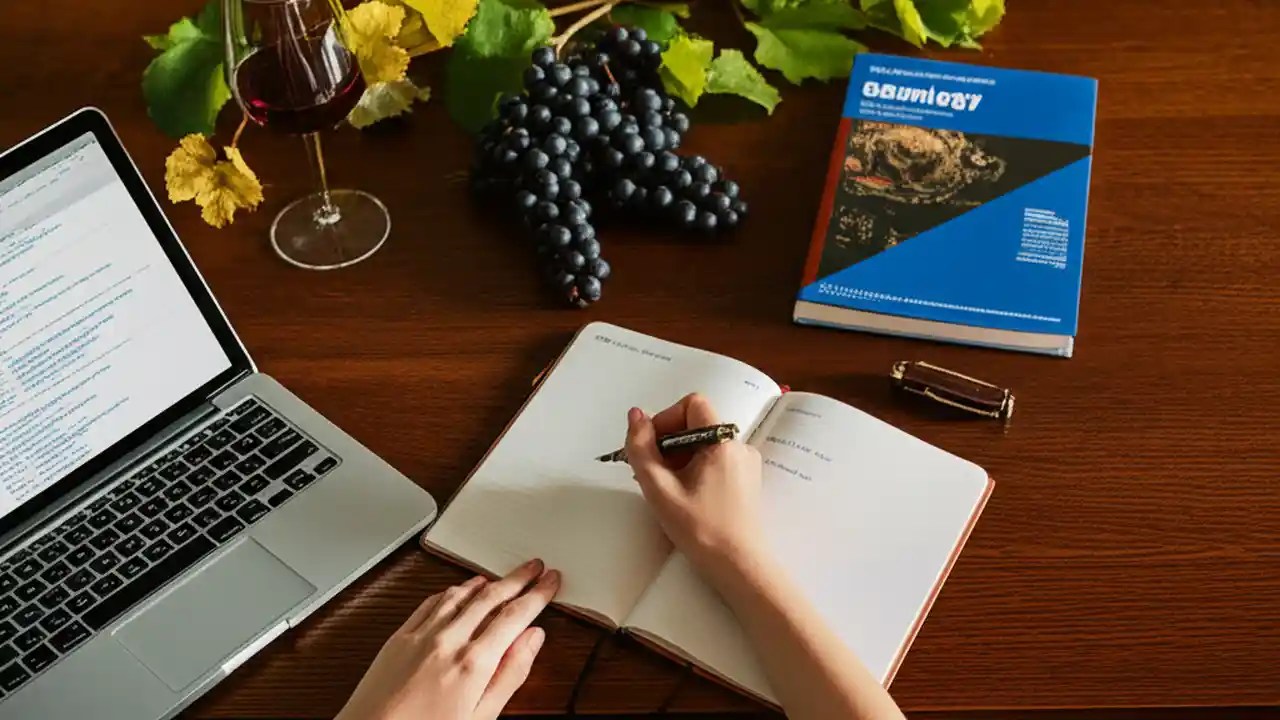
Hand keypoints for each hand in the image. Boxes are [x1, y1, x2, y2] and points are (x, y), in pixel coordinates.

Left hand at [337, 560, 560, 719]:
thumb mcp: (481, 716)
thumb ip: (510, 675)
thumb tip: (532, 640)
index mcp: (474, 662)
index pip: (516, 615)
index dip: (538, 594)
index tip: (550, 581)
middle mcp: (448, 640)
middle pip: (492, 597)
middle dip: (518, 579)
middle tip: (534, 568)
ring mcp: (422, 635)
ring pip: (461, 594)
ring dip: (486, 581)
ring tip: (502, 577)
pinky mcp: (400, 637)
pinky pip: (431, 602)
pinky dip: (451, 591)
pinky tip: (457, 590)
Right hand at [625, 394, 765, 574]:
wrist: (739, 567)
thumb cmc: (700, 530)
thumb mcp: (660, 490)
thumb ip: (642, 449)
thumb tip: (636, 415)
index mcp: (722, 442)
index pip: (691, 404)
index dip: (667, 420)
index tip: (653, 449)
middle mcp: (739, 446)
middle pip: (696, 425)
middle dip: (669, 444)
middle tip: (653, 475)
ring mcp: (745, 463)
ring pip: (704, 444)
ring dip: (680, 459)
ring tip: (668, 490)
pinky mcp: (746, 480)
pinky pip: (715, 460)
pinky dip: (695, 469)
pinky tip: (686, 497)